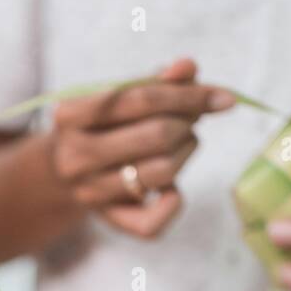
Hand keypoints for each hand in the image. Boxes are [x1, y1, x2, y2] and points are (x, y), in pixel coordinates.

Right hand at [49, 57, 234, 238]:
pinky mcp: (108, 221)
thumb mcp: (119, 96)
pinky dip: (175, 203)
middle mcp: (74, 157)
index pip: (141, 98)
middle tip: (191, 121)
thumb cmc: (102, 124)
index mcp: (71, 115)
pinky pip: (153, 223)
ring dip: (187, 153)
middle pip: (157, 135)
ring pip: (163, 171)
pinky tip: (173, 188)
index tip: (225, 98)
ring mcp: (89, 193)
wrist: (66, 171)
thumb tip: (188, 67)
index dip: (189, 95)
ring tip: (182, 143)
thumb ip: (155, 80)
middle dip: (188, 123)